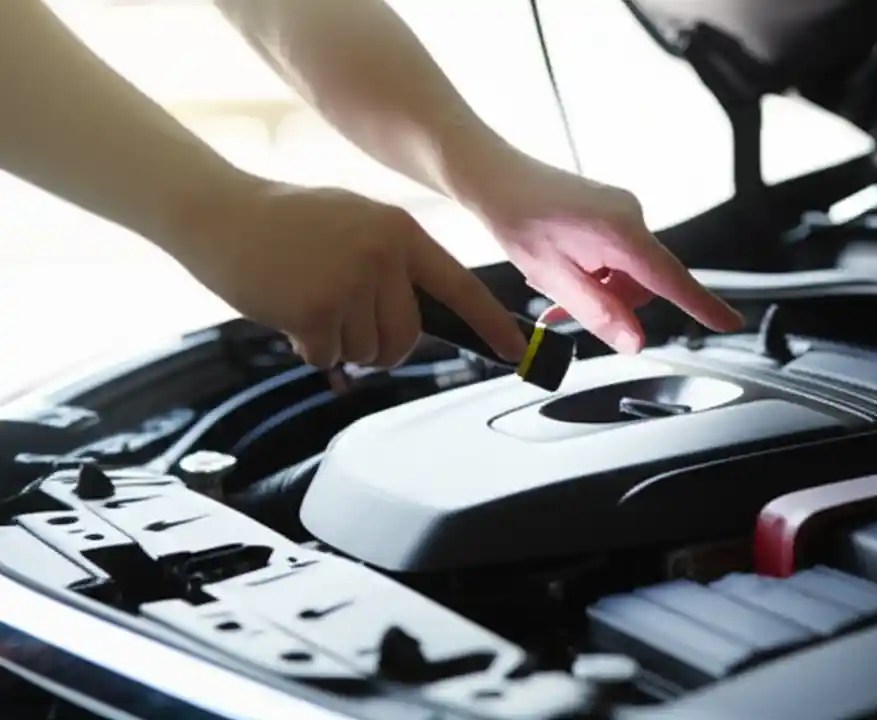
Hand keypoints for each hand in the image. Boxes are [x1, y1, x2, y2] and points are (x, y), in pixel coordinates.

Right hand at [164, 179, 525, 368]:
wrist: (218, 213)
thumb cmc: (285, 223)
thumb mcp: (354, 224)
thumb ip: (390, 264)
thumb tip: (416, 321)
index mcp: (401, 232)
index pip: (460, 287)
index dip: (491, 324)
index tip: (515, 353)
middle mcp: (384, 255)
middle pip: (407, 337)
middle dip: (382, 350)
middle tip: (347, 330)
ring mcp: (351, 282)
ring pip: (367, 351)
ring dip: (340, 345)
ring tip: (310, 304)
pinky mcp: (317, 308)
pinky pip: (329, 356)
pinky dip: (309, 348)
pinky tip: (288, 312)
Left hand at [463, 152, 743, 352]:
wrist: (492, 176)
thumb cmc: (517, 218)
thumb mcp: (554, 278)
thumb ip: (599, 313)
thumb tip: (636, 342)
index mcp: (622, 233)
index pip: (673, 279)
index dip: (703, 306)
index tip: (730, 322)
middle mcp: (631, 216)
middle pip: (646, 283)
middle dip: (614, 305)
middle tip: (563, 310)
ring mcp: (623, 211)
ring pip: (629, 274)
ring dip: (599, 291)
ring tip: (554, 290)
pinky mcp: (612, 212)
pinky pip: (618, 257)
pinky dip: (596, 274)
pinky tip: (563, 272)